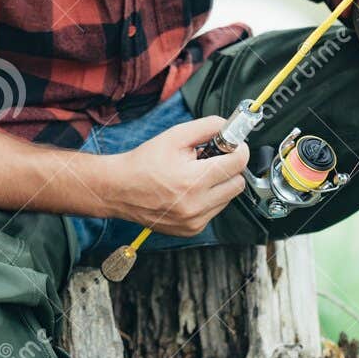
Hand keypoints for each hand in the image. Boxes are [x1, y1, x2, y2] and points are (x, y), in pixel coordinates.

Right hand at [106, 116, 247, 235]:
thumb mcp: (175, 136)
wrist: (120, 188)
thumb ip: (207, 127)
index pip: (238, 163)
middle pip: (238, 183)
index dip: (238, 149)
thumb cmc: (145, 162)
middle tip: (211, 159)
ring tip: (196, 175)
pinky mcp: (192, 230)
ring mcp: (195, 221)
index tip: (233, 145)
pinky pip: (215, 210)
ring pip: (228, 198)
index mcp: (192, 180)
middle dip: (230, 167)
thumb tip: (230, 128)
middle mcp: (196, 205)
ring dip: (219, 184)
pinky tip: (189, 190)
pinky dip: (208, 198)